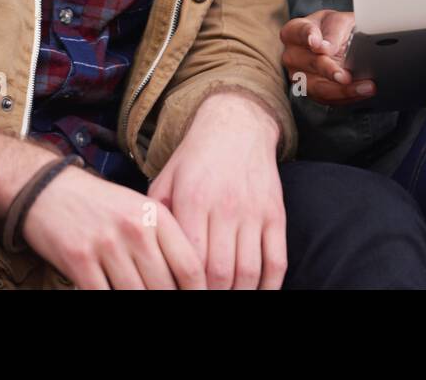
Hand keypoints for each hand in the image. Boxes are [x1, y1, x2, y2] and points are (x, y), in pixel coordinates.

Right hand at [20, 161, 205, 289]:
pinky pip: (102, 295)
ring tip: (142, 294)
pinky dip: (110, 299)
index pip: (189, 266)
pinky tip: (114, 293)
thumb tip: (189, 280)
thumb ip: (164, 241)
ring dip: (140, 304)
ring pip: (135, 295)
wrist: (49, 189)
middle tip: (169, 301)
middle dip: (168, 299)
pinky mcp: (79, 260)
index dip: (199, 291)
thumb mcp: (140, 211)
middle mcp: (135, 229)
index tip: (200, 297)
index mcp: (156, 215)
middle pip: (164, 287)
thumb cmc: (101, 205)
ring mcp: (107, 245)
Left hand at [146, 91, 286, 288]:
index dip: (184, 286)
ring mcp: (253, 212)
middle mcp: (224, 207)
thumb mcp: (166, 180)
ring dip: (237, 294)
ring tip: (225, 298)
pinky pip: (277, 260)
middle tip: (202, 299)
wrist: (237, 126)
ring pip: (248, 271)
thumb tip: (149, 256)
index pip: (188, 260)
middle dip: (209, 296)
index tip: (179, 293)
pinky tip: (257, 293)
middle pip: (218, 273)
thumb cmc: (195, 159)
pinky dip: (269, 286)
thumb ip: (157, 218)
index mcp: (192, 200)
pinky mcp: (275, 214)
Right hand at [280, 9, 375, 105]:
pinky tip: (362, 91)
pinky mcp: (311, 91)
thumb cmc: (336, 28)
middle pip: (308, 63)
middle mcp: (292, 55)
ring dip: (342, 89)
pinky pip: (327, 98)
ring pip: (317, 86)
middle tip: (346, 76)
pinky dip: (347, 96)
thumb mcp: (339, 21)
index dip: (308, 37)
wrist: (340, 43)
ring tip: (364, 87)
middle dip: (329, 70)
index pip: (299, 33)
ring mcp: (299, 75)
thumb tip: (327, 48)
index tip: (318, 45)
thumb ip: (333, 31)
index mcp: (294, 31)